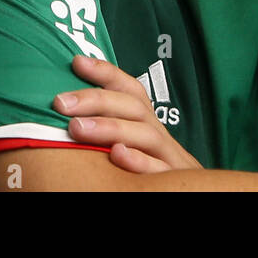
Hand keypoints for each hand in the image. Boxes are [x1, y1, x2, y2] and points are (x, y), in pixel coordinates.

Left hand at [53, 55, 202, 173]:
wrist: (196, 195)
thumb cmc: (152, 170)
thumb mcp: (133, 145)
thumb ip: (110, 127)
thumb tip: (70, 111)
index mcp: (147, 124)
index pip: (131, 90)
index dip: (106, 72)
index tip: (78, 62)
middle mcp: (159, 135)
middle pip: (134, 107)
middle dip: (96, 100)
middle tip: (61, 103)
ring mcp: (169, 157)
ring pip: (146, 135)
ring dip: (110, 127)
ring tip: (77, 127)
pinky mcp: (174, 179)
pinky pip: (158, 170)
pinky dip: (138, 161)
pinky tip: (117, 155)